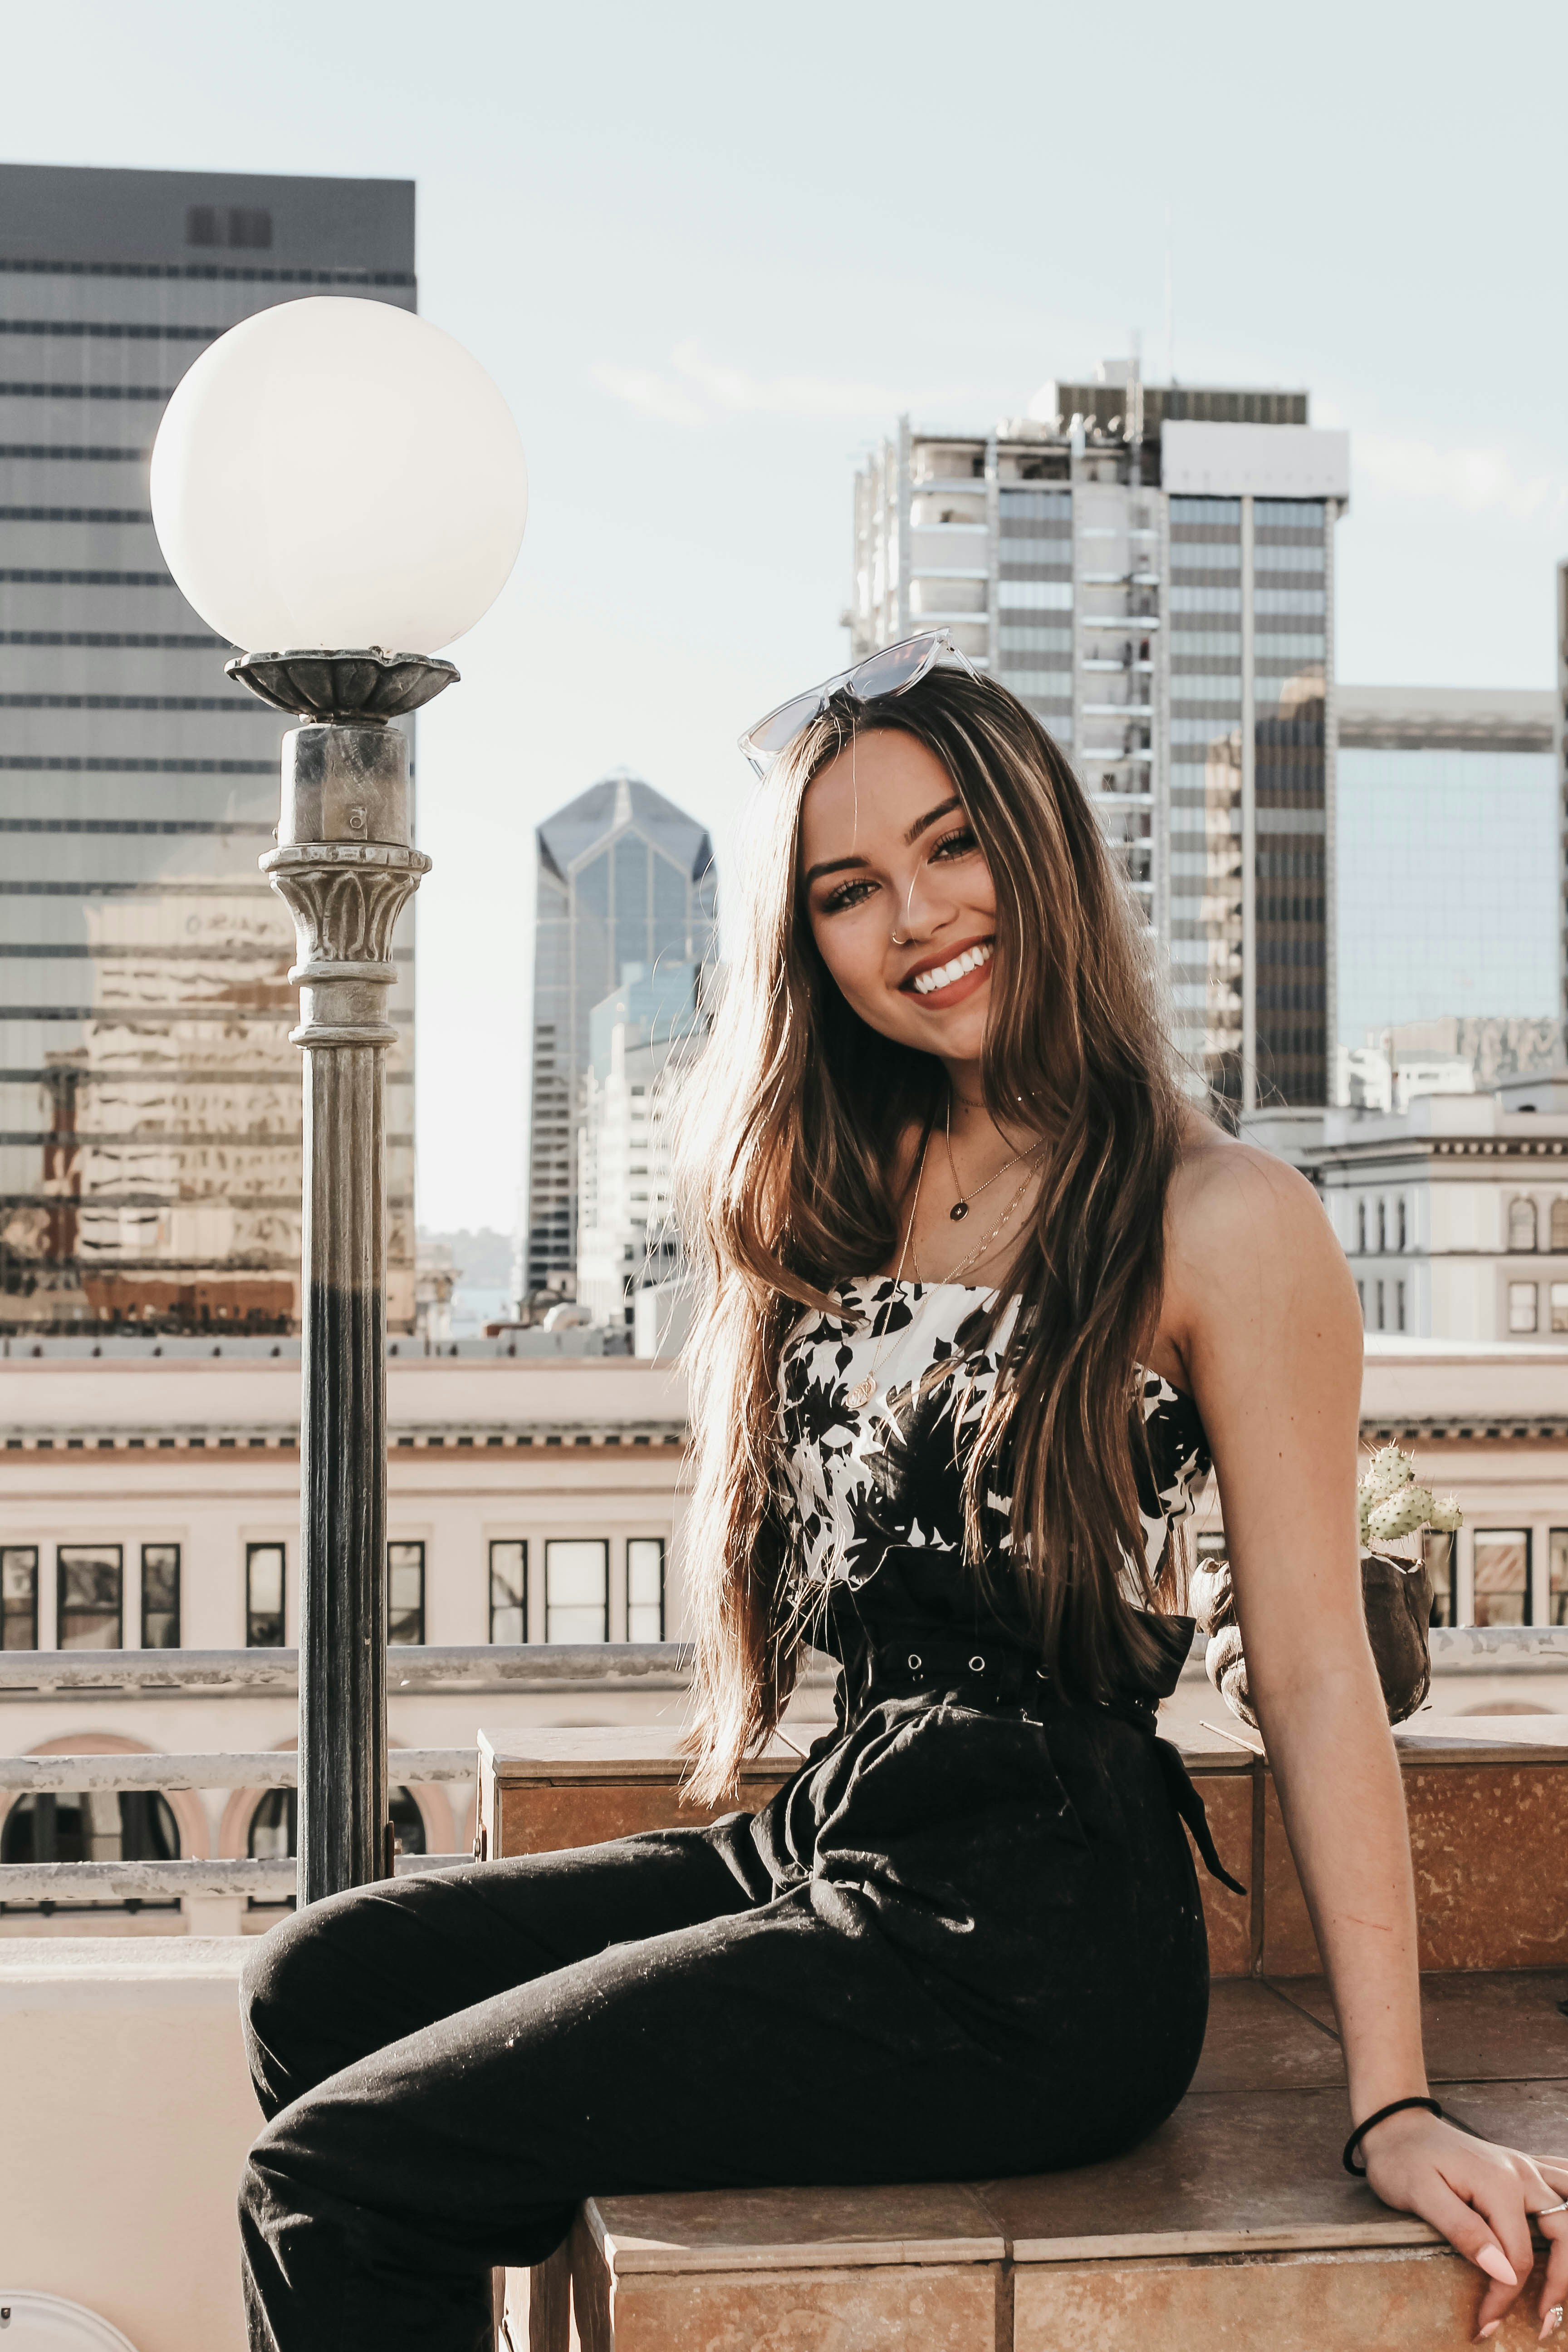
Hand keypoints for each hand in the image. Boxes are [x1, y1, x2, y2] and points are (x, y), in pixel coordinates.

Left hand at [1361, 2108, 1567, 2341]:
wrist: (1396, 2125)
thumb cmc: (1401, 2160)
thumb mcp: (1419, 2195)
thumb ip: (1463, 2230)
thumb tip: (1503, 2271)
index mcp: (1498, 2184)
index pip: (1518, 2256)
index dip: (1506, 2296)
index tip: (1485, 2323)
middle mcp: (1520, 2172)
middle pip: (1564, 2235)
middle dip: (1559, 2284)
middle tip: (1543, 2323)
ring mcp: (1523, 2165)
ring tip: (1562, 2288)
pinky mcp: (1519, 2165)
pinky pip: (1561, 2177)